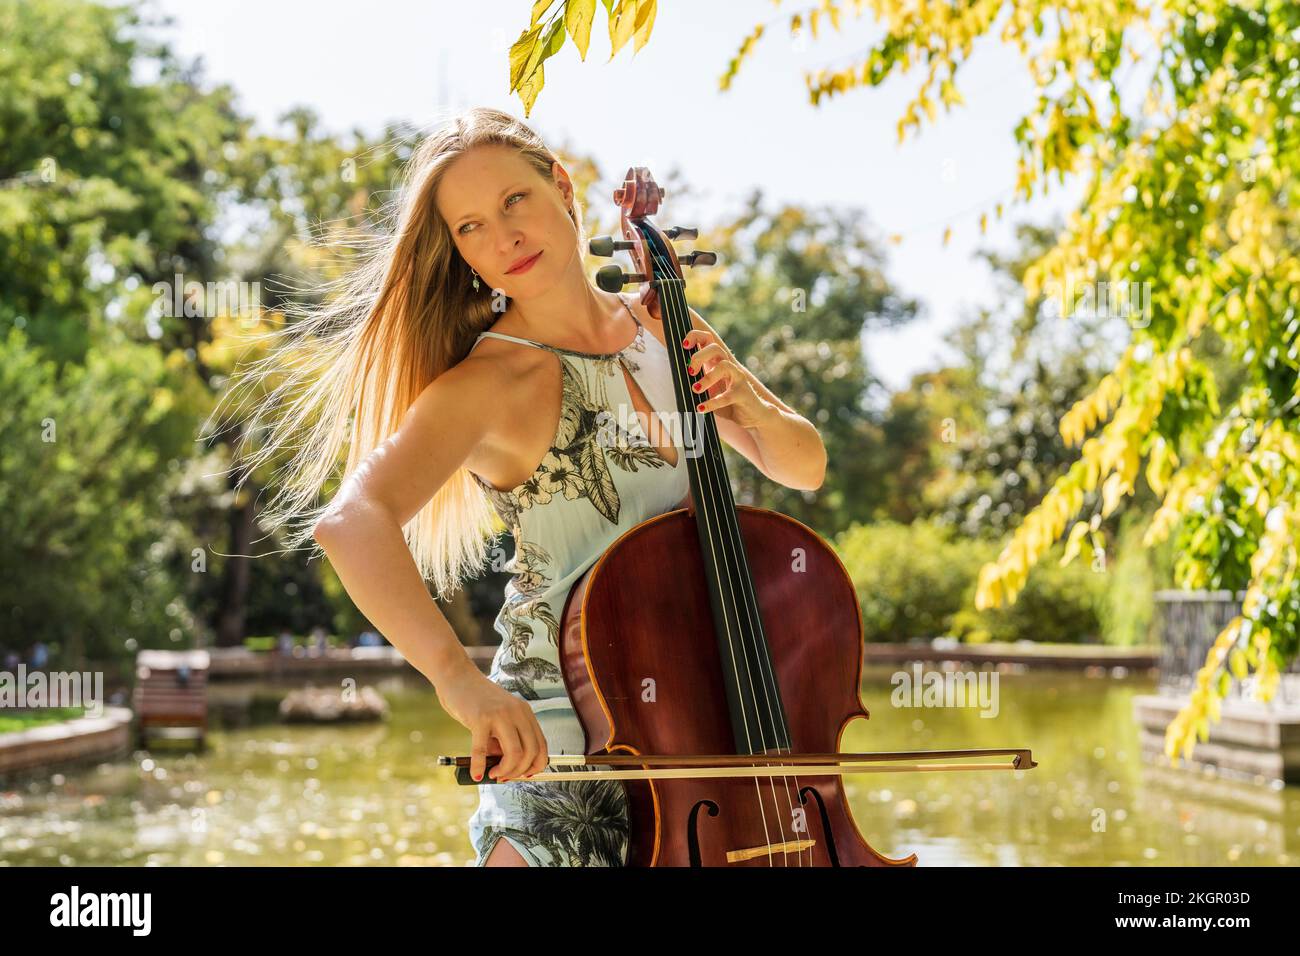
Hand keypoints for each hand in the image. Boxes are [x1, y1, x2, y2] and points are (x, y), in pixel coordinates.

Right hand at [435, 662, 548, 782]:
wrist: (457, 677)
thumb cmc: (475, 701)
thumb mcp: (497, 719)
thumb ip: (503, 740)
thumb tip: (504, 767)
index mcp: (524, 712)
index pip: (541, 745)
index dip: (535, 765)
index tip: (523, 775)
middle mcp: (517, 712)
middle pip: (531, 752)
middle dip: (519, 772)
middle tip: (504, 776)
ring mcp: (500, 714)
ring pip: (515, 753)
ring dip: (505, 771)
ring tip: (493, 773)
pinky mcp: (480, 718)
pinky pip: (483, 750)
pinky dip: (479, 767)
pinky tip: (476, 774)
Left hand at [683, 328, 773, 430]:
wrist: (753, 416)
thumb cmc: (728, 402)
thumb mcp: (710, 391)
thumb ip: (696, 384)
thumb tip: (674, 383)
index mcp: (717, 363)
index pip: (708, 339)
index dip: (696, 337)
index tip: (684, 345)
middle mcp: (729, 367)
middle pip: (716, 348)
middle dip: (699, 356)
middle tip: (690, 371)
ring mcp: (738, 379)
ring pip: (724, 366)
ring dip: (708, 377)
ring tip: (696, 389)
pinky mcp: (743, 393)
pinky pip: (727, 396)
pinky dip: (712, 402)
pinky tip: (700, 409)